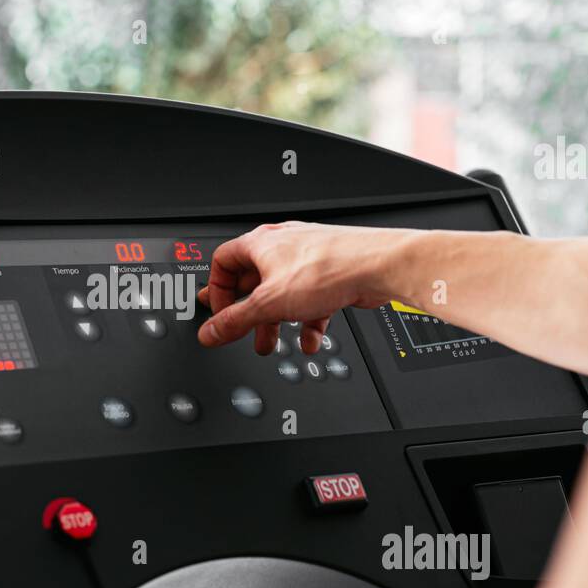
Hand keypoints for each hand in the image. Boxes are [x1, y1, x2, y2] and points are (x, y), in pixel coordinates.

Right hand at [196, 221, 411, 354]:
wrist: (378, 266)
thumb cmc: (329, 268)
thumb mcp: (269, 303)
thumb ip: (235, 321)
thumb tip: (209, 332)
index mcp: (261, 244)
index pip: (222, 262)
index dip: (218, 291)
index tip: (221, 314)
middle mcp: (283, 246)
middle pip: (252, 282)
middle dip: (248, 313)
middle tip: (244, 333)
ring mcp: (307, 259)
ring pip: (281, 293)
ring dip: (275, 321)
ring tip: (272, 342)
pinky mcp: (328, 273)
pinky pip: (308, 299)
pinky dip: (305, 321)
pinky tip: (309, 340)